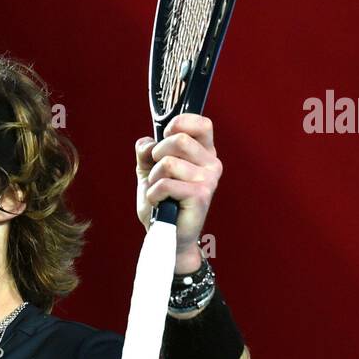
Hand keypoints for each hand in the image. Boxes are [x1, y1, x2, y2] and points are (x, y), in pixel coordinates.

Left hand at [134, 113, 221, 256]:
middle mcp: (211, 164)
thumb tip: (146, 143)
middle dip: (157, 155)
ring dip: (154, 179)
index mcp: (204, 153)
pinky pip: (165, 183)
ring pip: (168, 162)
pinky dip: (154, 194)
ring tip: (160, 192)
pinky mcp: (200, 195)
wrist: (165, 235)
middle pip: (179, 140)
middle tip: (158, 173)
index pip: (202, 123)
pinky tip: (161, 203)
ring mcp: (208, 179)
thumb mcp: (149, 170)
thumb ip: (146, 151)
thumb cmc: (161, 202)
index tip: (165, 137)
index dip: (179, 125)